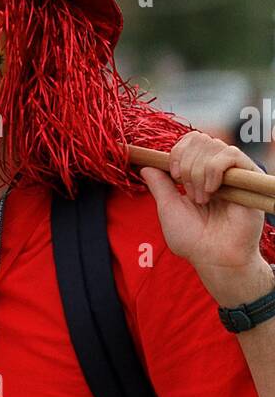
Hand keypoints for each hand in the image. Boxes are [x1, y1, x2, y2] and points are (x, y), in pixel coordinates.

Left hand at [141, 132, 270, 304]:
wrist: (215, 258)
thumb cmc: (193, 240)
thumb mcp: (168, 208)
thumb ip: (159, 185)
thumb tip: (146, 165)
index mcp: (198, 174)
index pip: (189, 141)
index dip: (177, 152)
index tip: (174, 175)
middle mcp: (217, 170)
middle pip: (199, 139)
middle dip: (187, 164)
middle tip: (189, 192)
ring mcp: (233, 173)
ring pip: (212, 146)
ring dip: (199, 172)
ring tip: (202, 199)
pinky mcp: (250, 178)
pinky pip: (231, 155)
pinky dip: (214, 170)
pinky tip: (212, 190)